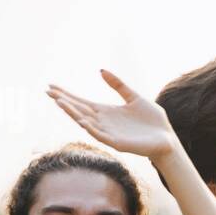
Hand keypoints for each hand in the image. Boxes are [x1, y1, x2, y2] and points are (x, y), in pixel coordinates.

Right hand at [48, 70, 176, 160]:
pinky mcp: (118, 144)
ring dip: (73, 113)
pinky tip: (81, 121)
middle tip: (48, 92)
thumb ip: (118, 85)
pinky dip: (91, 128)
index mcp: (107, 112)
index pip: (82, 102)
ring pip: (86, 122)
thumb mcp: (134, 97)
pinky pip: (101, 135)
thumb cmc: (152, 121)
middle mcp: (104, 123)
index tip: (51, 86)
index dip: (67, 94)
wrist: (167, 138)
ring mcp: (110, 134)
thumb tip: (101, 70)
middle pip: (79, 111)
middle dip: (64, 102)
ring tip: (60, 102)